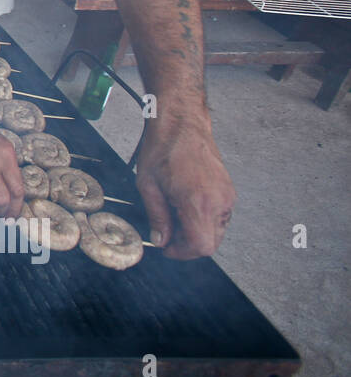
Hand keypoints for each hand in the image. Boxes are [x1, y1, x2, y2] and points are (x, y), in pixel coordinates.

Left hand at [135, 117, 235, 258]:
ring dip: (195, 232)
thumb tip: (160, 240)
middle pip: (210, 243)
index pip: (200, 246)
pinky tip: (185, 206)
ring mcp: (227, 196)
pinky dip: (203, 220)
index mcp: (198, 201)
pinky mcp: (229, 191)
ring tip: (173, 214)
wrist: (181, 123)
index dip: (181, 253)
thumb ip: (157, 217)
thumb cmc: (164, 148)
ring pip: (216, 232)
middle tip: (167, 232)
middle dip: (187, 244)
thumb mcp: (148, 185)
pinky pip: (219, 217)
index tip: (166, 248)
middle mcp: (219, 201)